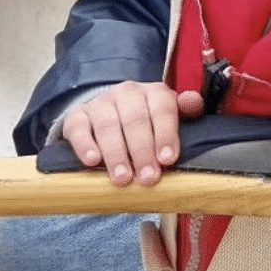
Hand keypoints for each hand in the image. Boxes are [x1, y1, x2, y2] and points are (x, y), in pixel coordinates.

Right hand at [61, 83, 203, 186]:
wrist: (107, 112)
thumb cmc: (145, 119)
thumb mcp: (166, 114)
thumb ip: (184, 109)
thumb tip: (194, 103)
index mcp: (153, 91)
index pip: (163, 109)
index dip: (166, 134)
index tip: (168, 160)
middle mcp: (127, 92)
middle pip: (136, 120)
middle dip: (143, 151)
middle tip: (147, 178)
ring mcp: (100, 103)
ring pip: (108, 125)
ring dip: (116, 154)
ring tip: (123, 178)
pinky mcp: (76, 117)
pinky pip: (79, 129)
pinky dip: (85, 145)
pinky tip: (92, 161)